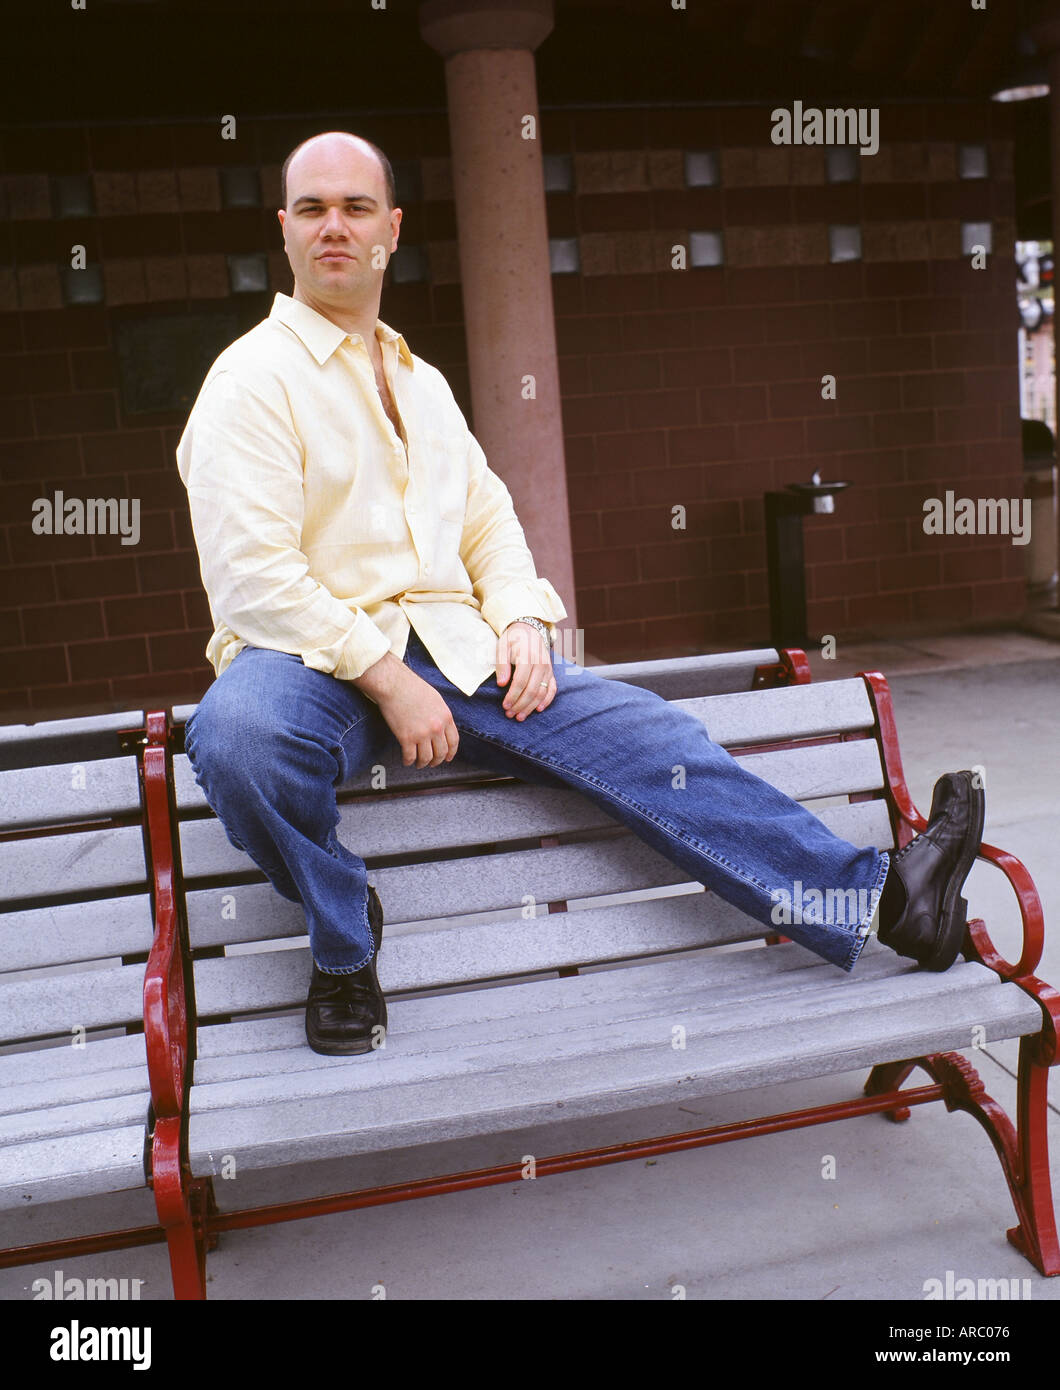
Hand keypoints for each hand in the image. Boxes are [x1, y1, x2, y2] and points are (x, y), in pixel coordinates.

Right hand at [351, 653, 458, 767]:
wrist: (394, 685)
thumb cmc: (412, 687)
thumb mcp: (436, 699)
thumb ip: (441, 715)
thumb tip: (441, 728)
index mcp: (446, 717)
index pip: (453, 741)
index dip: (451, 753)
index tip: (448, 758)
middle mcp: (436, 727)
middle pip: (441, 753)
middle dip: (437, 761)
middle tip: (432, 763)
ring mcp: (422, 734)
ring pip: (426, 758)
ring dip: (423, 764)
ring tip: (418, 764)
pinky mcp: (406, 738)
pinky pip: (410, 756)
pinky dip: (408, 761)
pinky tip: (406, 761)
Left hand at [496, 622, 555, 720]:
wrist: (529, 629)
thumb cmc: (513, 639)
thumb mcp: (502, 647)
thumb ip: (501, 665)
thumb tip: (501, 684)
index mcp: (527, 657)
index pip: (521, 682)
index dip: (512, 696)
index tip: (504, 705)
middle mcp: (540, 664)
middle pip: (532, 690)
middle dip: (520, 705)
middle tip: (510, 714)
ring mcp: (548, 669)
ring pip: (542, 693)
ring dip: (531, 707)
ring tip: (520, 716)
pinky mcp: (551, 672)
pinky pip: (552, 689)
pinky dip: (546, 701)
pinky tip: (537, 709)